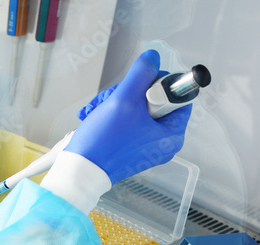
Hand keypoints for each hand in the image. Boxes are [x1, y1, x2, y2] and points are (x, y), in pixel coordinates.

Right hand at [65, 50, 190, 184]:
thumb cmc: (103, 143)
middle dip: (131, 94)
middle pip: (156, 101)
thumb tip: (152, 58)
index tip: (139, 85)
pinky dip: (113, 115)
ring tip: (99, 108)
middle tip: (114, 98)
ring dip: (117, 102)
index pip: (178, 97)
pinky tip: (98, 116)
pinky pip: (128, 122)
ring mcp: (146, 147)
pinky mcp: (131, 149)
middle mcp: (162, 143)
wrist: (80, 170)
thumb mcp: (124, 100)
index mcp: (172, 135)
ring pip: (138, 109)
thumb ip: (141, 74)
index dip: (158, 84)